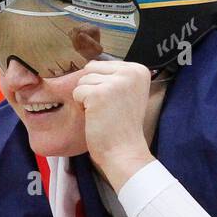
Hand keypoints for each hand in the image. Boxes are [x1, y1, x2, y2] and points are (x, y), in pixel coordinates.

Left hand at [71, 59, 155, 187]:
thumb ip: (114, 76)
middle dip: (92, 89)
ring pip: (83, 80)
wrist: (124, 152)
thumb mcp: (127, 93)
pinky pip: (77, 92)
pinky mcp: (99, 94)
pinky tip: (96, 117)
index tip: (116, 104)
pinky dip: (81, 107)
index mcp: (139, 70)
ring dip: (87, 99)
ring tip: (102, 114)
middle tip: (107, 109)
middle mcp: (130, 72)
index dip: (101, 85)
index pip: (103, 64)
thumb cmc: (122, 127)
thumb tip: (90, 64)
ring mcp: (115, 82)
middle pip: (92, 69)